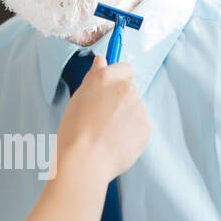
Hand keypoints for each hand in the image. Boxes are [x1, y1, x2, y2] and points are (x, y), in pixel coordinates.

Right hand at [55, 57, 150, 181]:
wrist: (84, 160)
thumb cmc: (74, 131)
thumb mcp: (78, 98)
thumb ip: (94, 77)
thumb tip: (102, 60)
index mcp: (105, 78)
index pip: (125, 69)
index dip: (118, 80)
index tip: (110, 92)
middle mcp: (125, 89)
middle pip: (131, 90)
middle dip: (121, 101)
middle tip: (104, 119)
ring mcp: (138, 108)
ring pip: (136, 109)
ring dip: (127, 118)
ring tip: (108, 134)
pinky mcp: (146, 127)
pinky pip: (141, 127)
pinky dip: (132, 134)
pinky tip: (117, 143)